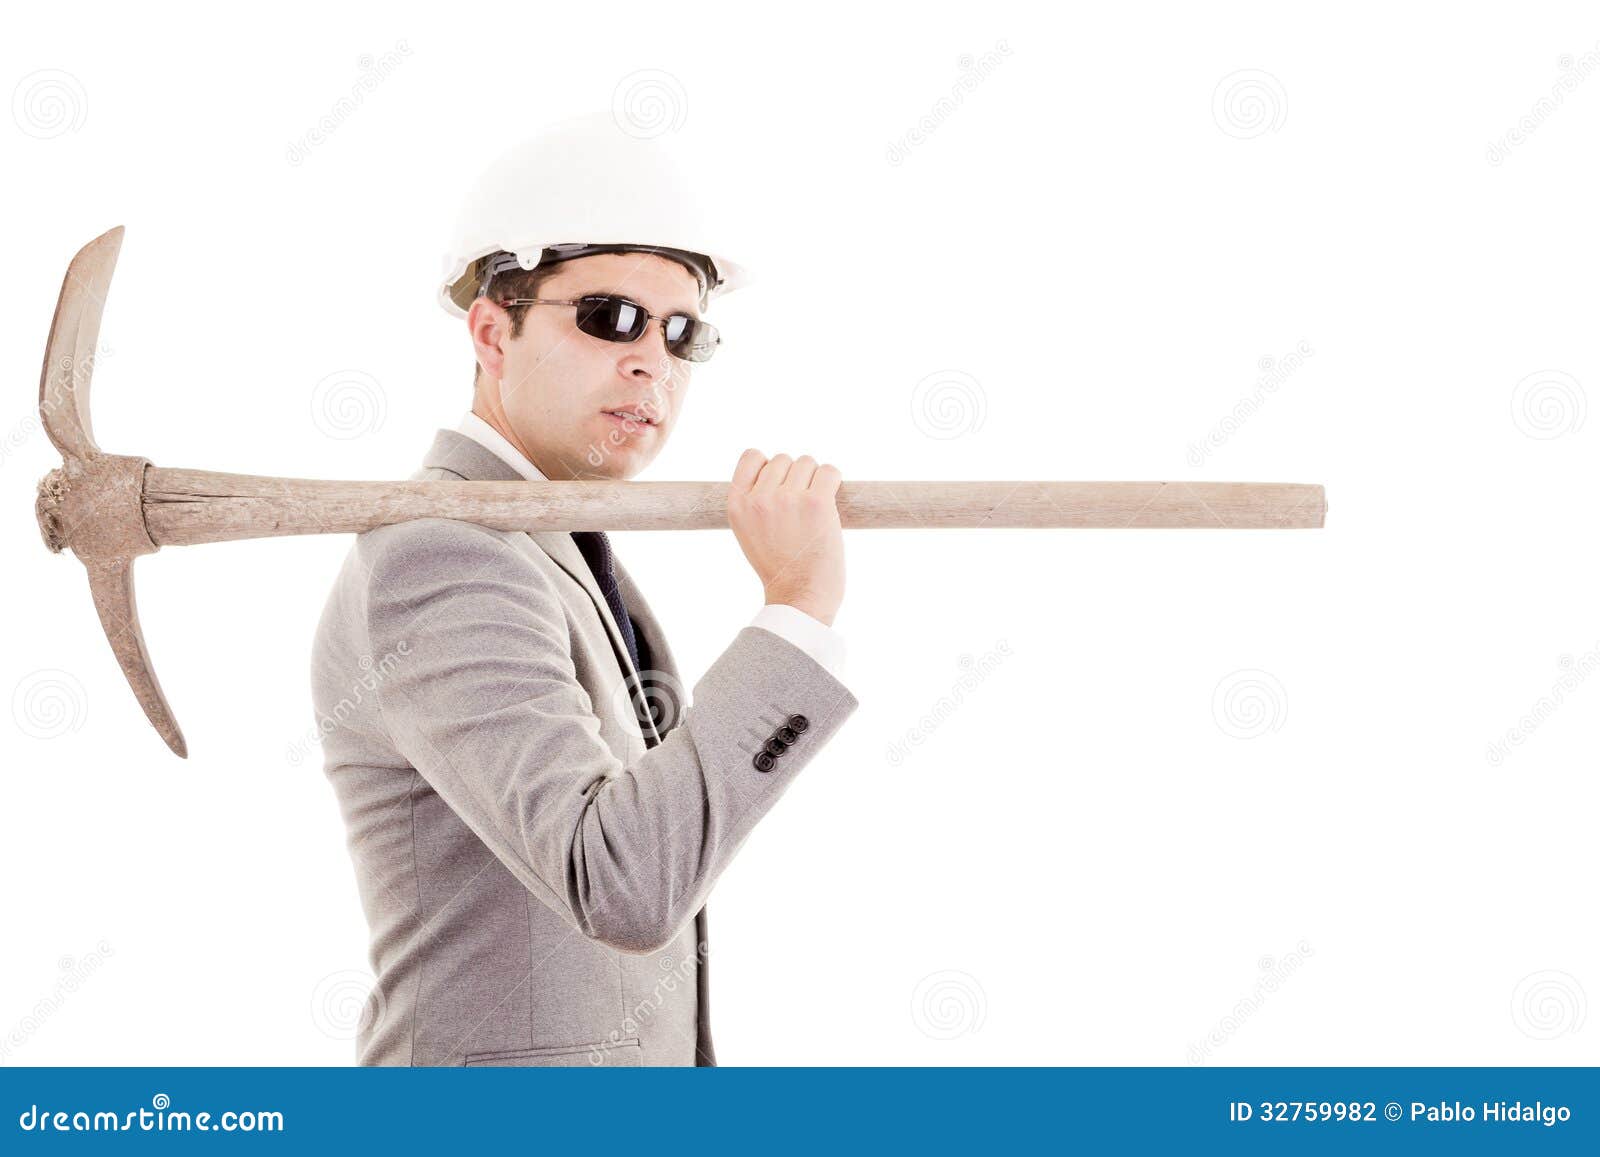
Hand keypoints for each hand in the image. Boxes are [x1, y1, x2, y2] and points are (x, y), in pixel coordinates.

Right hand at [727, 450, 845, 625]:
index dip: (769, 466)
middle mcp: (760, 499)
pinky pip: (829, 472)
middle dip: (795, 477)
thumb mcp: (749, 532)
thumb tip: (774, 469)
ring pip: (807, 463)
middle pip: (783, 459)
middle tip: (801, 509)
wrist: (799, 596)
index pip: (751, 456)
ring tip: (814, 509)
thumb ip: (754, 501)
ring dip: (815, 480)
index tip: (779, 485)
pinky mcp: (817, 502)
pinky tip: (831, 500)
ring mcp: (788, 499)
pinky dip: (833, 481)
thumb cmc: (779, 567)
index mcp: (737, 505)